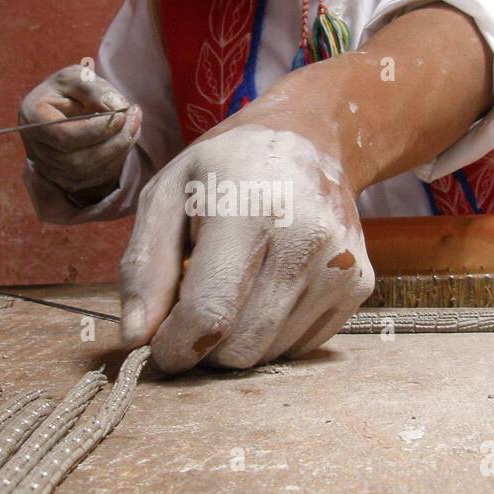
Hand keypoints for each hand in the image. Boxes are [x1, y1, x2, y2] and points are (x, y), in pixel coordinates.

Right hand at [19, 65, 141, 196]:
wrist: (65, 108)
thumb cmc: (69, 89)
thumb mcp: (77, 76)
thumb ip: (93, 88)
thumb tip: (116, 107)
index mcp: (32, 117)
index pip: (64, 135)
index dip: (95, 129)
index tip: (121, 114)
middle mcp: (36, 148)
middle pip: (76, 160)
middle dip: (113, 141)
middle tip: (135, 117)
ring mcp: (49, 168)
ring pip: (88, 172)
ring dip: (119, 150)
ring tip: (135, 124)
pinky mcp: (66, 179)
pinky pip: (95, 178)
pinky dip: (116, 159)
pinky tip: (126, 138)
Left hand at [120, 124, 372, 372]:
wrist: (308, 139)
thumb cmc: (225, 169)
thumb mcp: (167, 195)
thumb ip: (145, 266)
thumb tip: (135, 337)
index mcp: (250, 209)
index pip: (210, 313)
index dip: (175, 346)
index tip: (160, 348)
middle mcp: (305, 238)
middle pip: (241, 346)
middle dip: (204, 346)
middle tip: (193, 311)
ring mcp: (340, 264)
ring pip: (269, 354)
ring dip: (238, 339)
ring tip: (233, 289)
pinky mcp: (358, 283)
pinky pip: (300, 347)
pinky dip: (272, 334)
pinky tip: (266, 289)